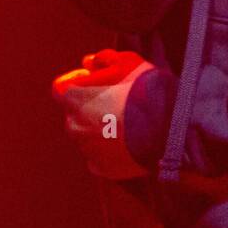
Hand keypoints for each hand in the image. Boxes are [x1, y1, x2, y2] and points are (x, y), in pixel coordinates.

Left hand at [51, 49, 227, 199]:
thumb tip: (88, 62)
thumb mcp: (127, 61)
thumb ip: (103, 59)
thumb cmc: (144, 89)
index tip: (94, 79)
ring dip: (99, 129)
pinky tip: (128, 142)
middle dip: (89, 106)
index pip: (60, 88)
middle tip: (116, 101)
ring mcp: (86, 150)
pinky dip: (109, 150)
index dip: (77, 81)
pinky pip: (99, 157)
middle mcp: (73, 126)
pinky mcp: (101, 168)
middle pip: (74, 113)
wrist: (167, 127)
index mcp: (74, 98)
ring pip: (86, 136)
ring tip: (127, 123)